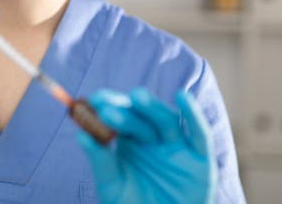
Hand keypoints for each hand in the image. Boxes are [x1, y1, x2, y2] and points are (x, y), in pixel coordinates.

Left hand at [77, 88, 216, 203]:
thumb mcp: (112, 186)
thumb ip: (101, 162)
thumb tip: (81, 135)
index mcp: (130, 140)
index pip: (119, 114)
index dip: (107, 104)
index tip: (92, 100)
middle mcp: (153, 138)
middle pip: (141, 116)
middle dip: (125, 108)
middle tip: (106, 105)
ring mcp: (177, 145)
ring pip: (165, 120)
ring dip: (152, 107)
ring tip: (137, 97)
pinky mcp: (201, 156)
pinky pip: (199, 133)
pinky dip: (193, 114)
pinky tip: (183, 96)